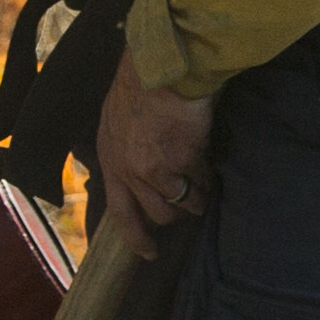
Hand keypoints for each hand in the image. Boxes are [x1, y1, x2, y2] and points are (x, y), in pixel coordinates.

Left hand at [93, 50, 214, 260]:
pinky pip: (201, 185)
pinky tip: (210, 163)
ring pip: (180, 205)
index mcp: (109, 156)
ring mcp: (154, 169)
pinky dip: (208, 179)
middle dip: (173, 213)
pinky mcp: (182, 163)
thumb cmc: (143, 83)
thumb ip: (125, 147)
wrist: (163, 66)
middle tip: (187, 203)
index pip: (118, 210)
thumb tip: (138, 170)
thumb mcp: (117, 117)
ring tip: (203, 184)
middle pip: (154, 214)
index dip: (135, 236)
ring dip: (195, 199)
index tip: (148, 253)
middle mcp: (127, 169)